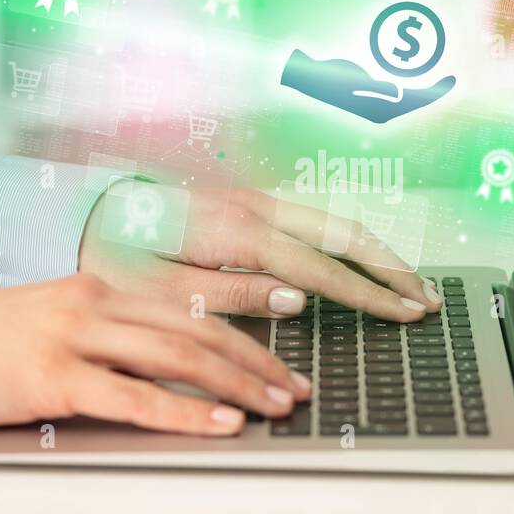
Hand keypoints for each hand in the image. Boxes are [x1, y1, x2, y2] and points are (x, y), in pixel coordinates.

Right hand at [0, 273, 309, 435]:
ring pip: (178, 356)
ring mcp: (77, 336)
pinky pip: (135, 397)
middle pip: (197, 328)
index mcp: (103, 283)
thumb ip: (113, 327)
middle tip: (294, 387)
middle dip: (256, 360)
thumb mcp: (58, 316)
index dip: (246, 327)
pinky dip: (184, 411)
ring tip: (274, 406)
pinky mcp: (56, 377)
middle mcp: (98, 300)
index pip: (191, 305)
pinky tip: (218, 423)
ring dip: (236, 384)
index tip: (284, 349)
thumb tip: (175, 358)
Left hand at [79, 186, 442, 320]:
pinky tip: (363, 261)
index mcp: (236, 231)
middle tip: (428, 298)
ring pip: (334, 220)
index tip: (405, 315)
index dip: (370, 296)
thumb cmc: (116, 255)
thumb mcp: (162, 290)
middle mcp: (254, 206)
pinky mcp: (249, 201)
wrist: (85, 211)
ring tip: (408, 282)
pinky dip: (349, 241)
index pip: (322, 270)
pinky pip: (314, 219)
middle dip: (392, 266)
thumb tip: (298, 299)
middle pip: (344, 233)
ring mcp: (254, 198)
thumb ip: (231, 295)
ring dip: (376, 251)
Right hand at [280, 48, 455, 123]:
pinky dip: (411, 84)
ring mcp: (378, 102)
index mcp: (379, 111)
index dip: (435, 92)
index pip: (415, 103)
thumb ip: (378, 90)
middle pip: (416, 102)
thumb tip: (400, 95)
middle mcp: (382, 110)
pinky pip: (399, 90)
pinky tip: (420, 74)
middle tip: (452, 78)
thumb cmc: (331, 78)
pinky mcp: (374, 93)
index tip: (452, 80)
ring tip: (440, 78)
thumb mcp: (355, 82)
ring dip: (424, 88)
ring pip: (409, 98)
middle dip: (434, 91)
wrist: (312, 77)